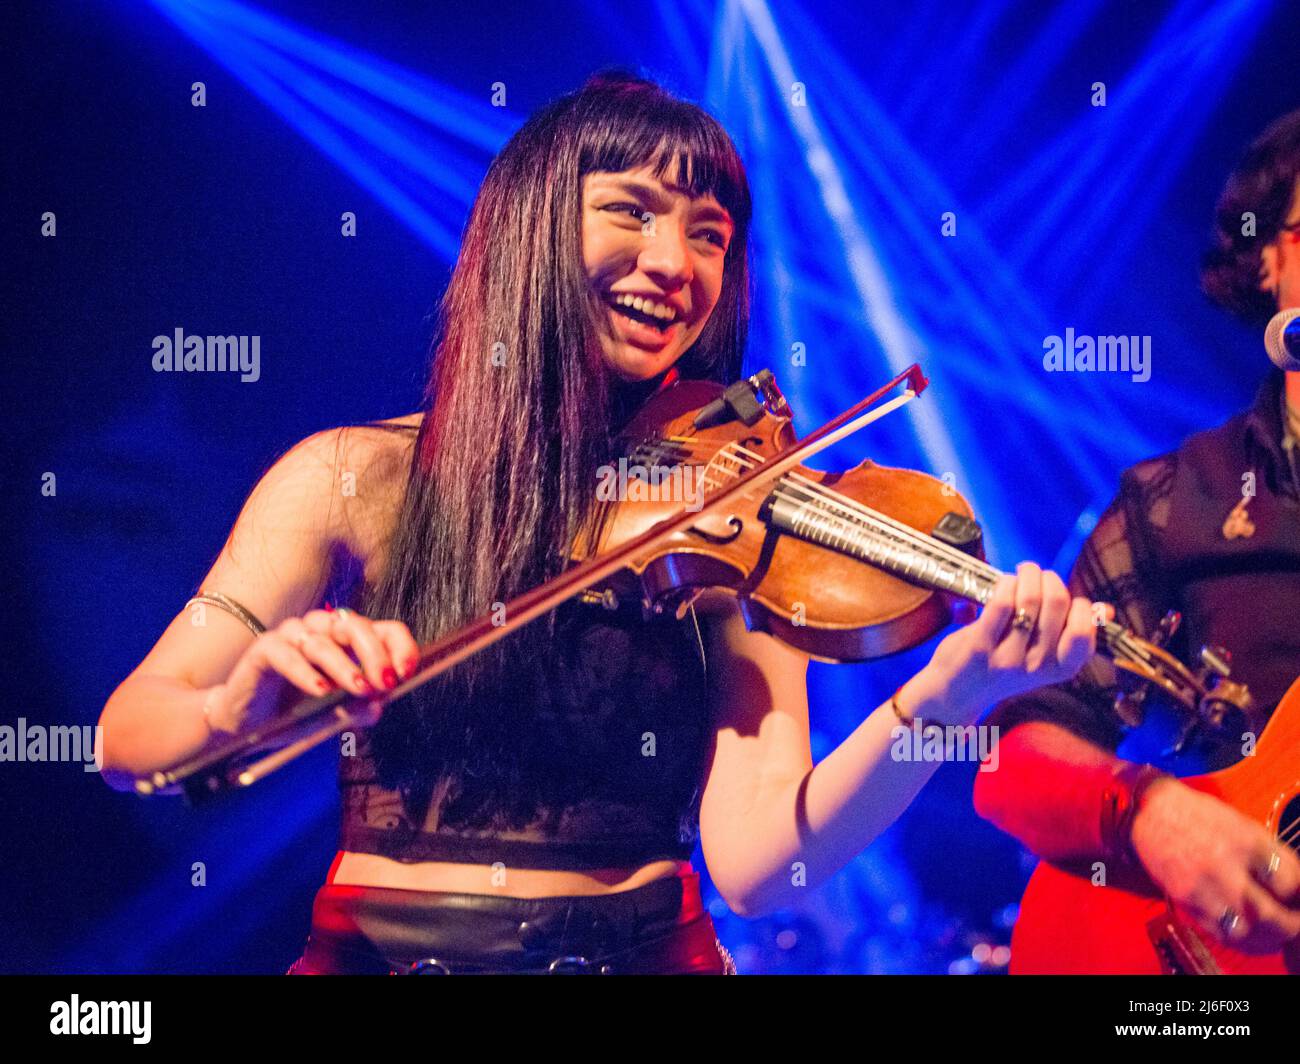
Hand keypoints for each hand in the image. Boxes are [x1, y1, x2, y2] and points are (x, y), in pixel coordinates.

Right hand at [207, 607, 420, 734]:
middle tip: (384, 682)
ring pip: (322, 640)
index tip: (406, 673)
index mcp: (347, 640)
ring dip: (344, 666)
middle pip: (355, 626)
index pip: (383, 629)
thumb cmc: (295, 712)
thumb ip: (358, 708)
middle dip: (374, 654)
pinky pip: (286, 654)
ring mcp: (292, 636)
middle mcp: (322, 630)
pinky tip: (320, 690)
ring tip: (359, 689)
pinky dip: (305, 672)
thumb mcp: (335, 715)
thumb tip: (380, 705)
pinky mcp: (264, 649)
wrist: (246, 724)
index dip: (399, 647)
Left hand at [899, 563, 1098, 725]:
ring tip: (1021, 573)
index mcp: (1061, 668)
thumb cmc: (1004, 667)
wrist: (955, 694)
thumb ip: (1072, 635)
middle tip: (1037, 575)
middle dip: (1049, 578)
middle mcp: (1038, 665)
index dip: (1078, 604)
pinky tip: (1004, 583)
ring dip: (1027, 575)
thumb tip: (1107, 609)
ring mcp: (1009, 657)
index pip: (1084, 630)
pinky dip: (1006, 584)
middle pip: (1058, 603)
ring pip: (1031, 599)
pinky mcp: (980, 645)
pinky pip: (1002, 603)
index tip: (1063, 598)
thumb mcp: (1044, 658)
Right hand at [1130, 778, 1299, 953]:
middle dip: (1290, 925)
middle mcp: (1225, 866)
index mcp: (1246, 842)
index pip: (1290, 884)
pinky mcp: (1185, 899)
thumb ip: (1271, 855)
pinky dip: (1239, 939)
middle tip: (1294, 922)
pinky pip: (1219, 932)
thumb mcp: (1243, 825)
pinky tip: (1247, 933)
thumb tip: (1295, 886)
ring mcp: (1203, 886)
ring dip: (1266, 939)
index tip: (1298, 898)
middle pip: (1271, 915)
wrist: (1150, 812)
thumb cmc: (1199, 815)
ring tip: (1273, 934)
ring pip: (1245, 931)